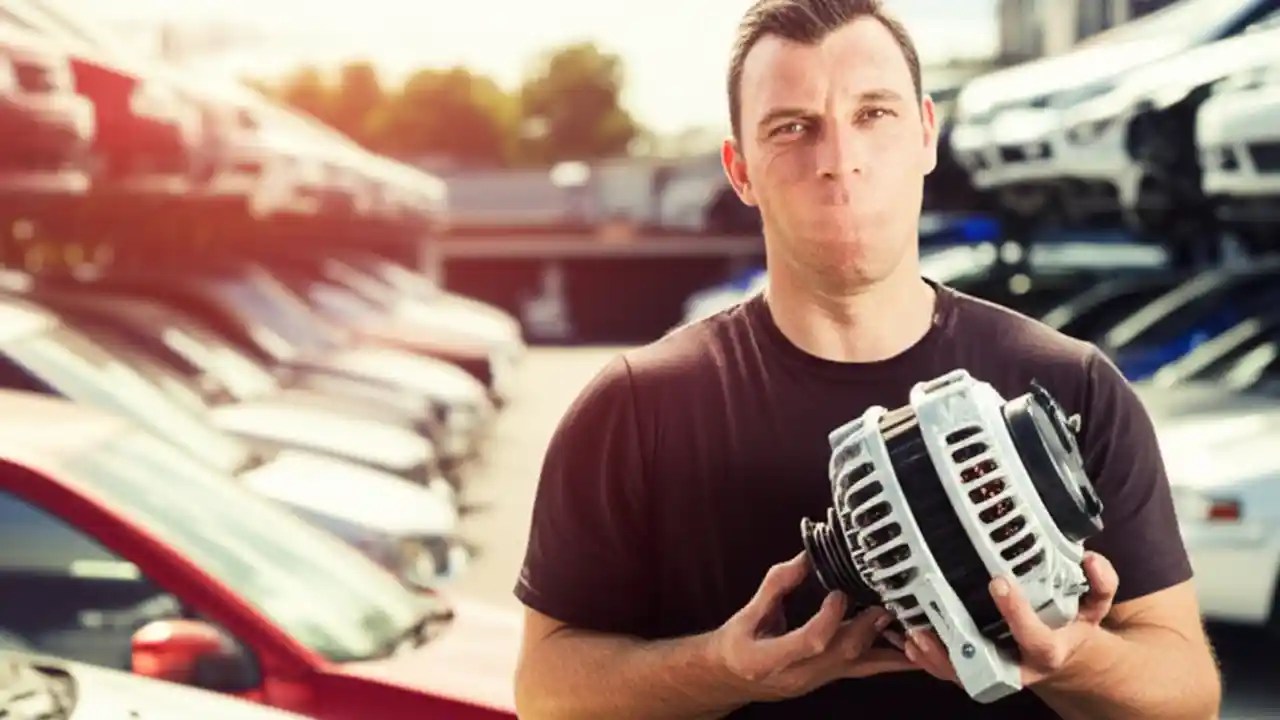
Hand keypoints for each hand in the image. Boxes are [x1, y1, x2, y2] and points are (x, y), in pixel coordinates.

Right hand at [710, 551, 916, 701]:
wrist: (731, 678)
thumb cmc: (737, 646)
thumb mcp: (748, 612)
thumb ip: (777, 585)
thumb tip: (805, 558)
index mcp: (769, 658)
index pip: (810, 642)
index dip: (830, 618)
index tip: (838, 593)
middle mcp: (797, 674)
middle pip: (841, 653)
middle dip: (867, 626)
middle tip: (884, 602)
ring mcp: (816, 680)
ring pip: (857, 665)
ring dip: (886, 645)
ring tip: (910, 627)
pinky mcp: (828, 678)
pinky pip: (862, 670)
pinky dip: (889, 660)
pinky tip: (912, 655)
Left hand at [893, 551, 1119, 687]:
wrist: (1063, 652)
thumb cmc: (1071, 623)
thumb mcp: (1094, 606)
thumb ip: (1099, 584)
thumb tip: (1091, 559)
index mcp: (1049, 650)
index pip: (1034, 637)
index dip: (1017, 613)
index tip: (998, 582)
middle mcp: (1021, 667)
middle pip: (988, 666)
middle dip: (960, 648)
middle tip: (934, 620)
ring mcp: (997, 671)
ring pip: (963, 674)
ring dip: (937, 656)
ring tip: (915, 631)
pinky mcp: (979, 671)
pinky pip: (951, 672)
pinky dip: (929, 659)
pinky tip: (911, 640)